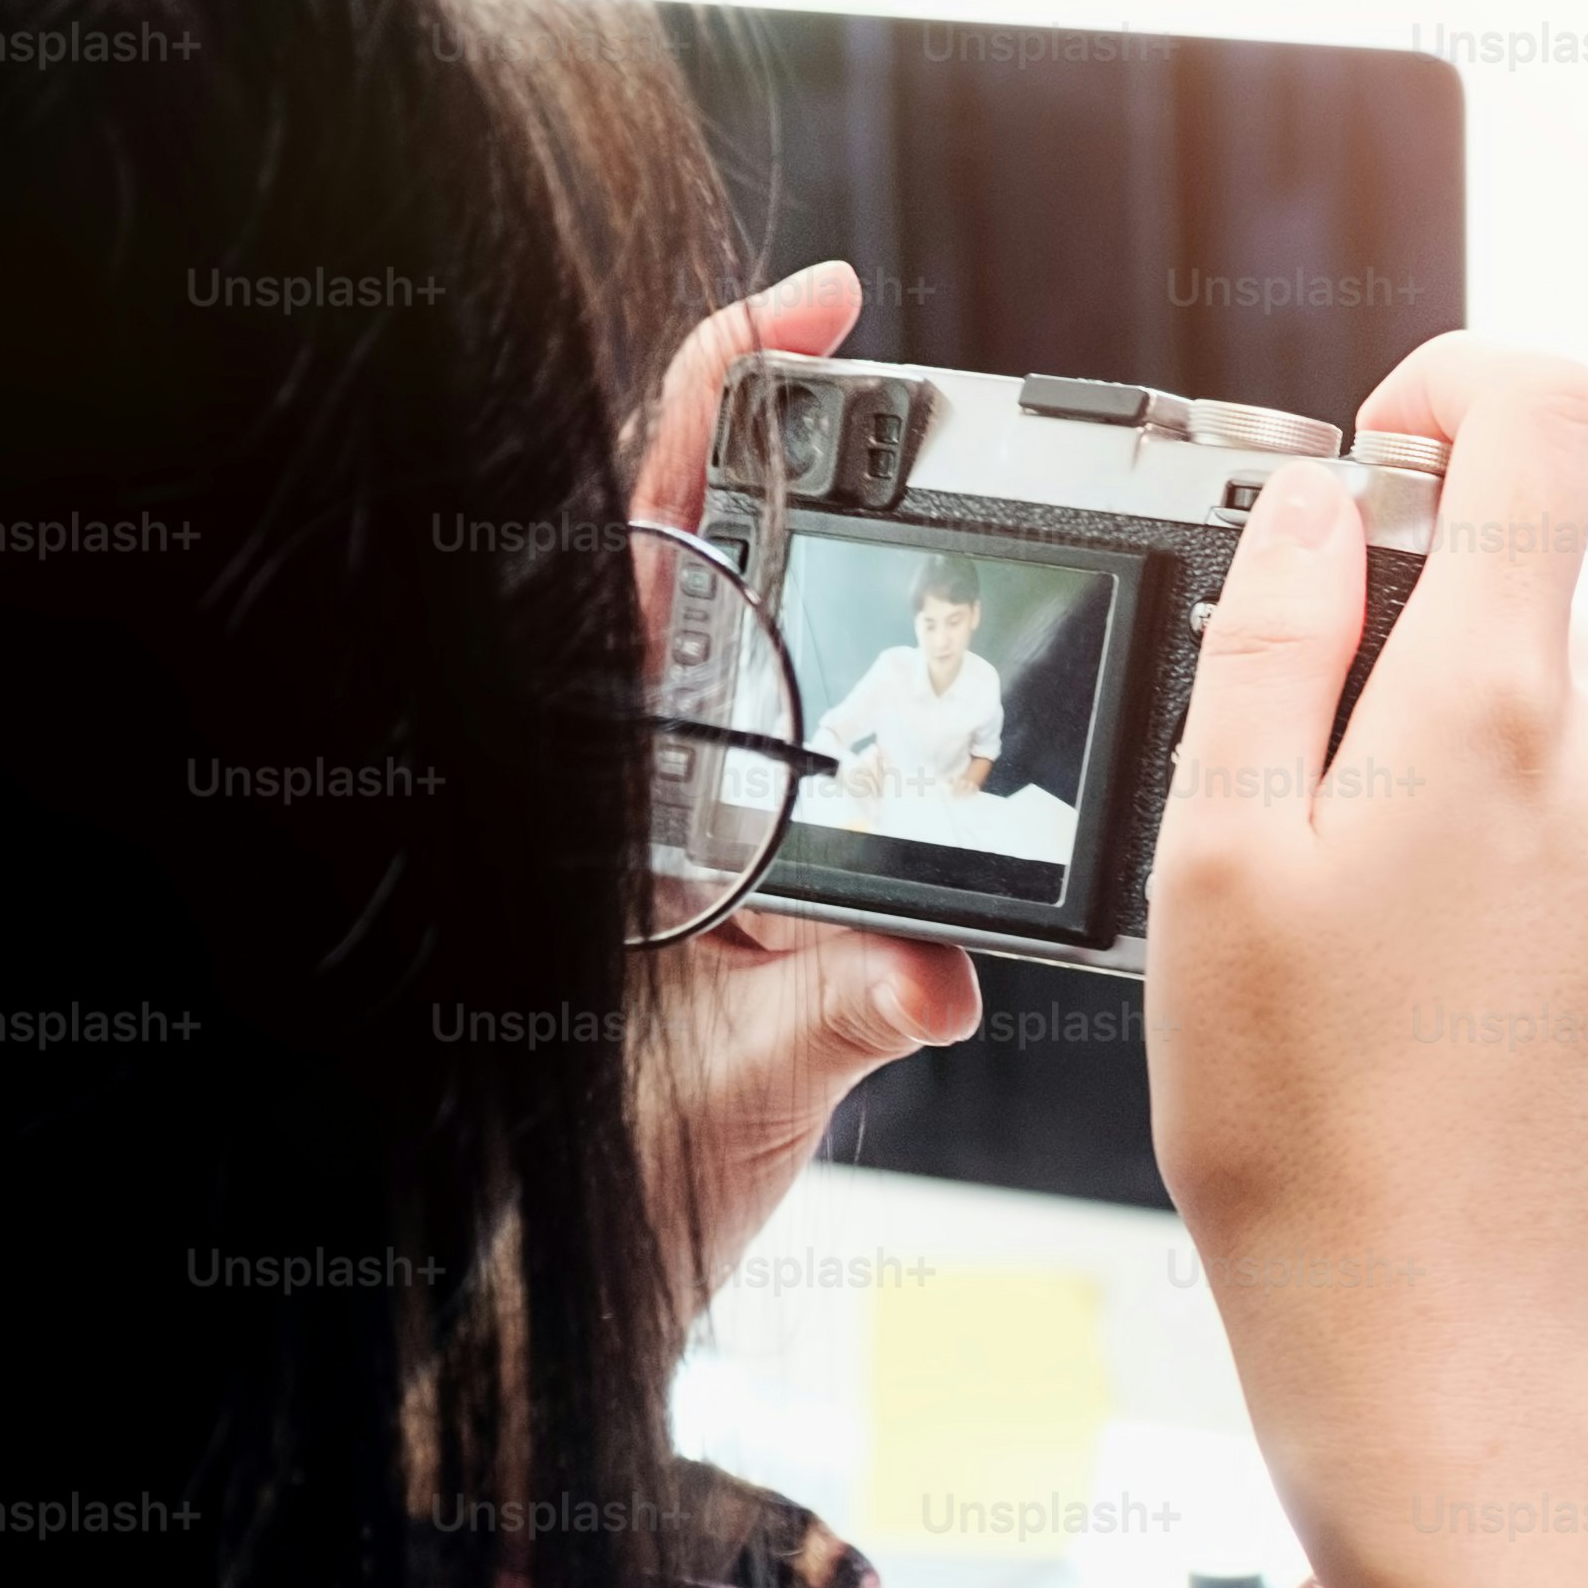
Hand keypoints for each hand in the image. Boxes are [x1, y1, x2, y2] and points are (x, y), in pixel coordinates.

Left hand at [624, 262, 979, 1307]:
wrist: (612, 1281)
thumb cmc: (628, 1179)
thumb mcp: (739, 1087)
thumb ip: (836, 1014)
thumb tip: (928, 973)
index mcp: (617, 783)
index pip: (644, 526)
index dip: (714, 389)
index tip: (812, 306)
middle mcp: (657, 781)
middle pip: (724, 551)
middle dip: (814, 453)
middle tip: (916, 379)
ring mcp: (710, 825)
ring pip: (789, 653)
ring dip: (873, 587)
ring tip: (973, 519)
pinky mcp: (772, 890)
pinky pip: (854, 769)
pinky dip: (909, 725)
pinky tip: (975, 720)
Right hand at [1141, 338, 1587, 1587]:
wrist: (1458, 1359)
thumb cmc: (1311, 1134)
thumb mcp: (1214, 862)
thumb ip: (1273, 643)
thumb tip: (1320, 504)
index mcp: (1508, 702)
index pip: (1545, 412)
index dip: (1447, 393)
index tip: (1369, 467)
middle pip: (1522, 597)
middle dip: (1403, 658)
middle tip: (1295, 819)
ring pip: (1553, 722)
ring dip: (1452, 777)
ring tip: (1359, 944)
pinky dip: (1509, 866)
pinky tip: (1434, 1001)